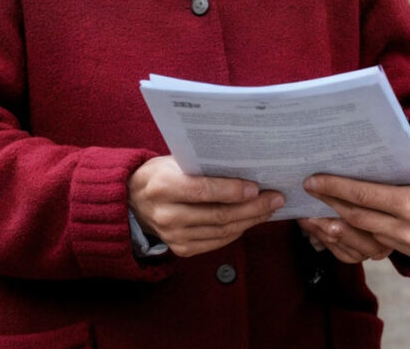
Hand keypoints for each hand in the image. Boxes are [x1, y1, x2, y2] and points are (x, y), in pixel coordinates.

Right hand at [128, 156, 283, 257]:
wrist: (132, 200)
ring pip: (221, 231)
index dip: (232, 191)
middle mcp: (167, 214)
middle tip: (276, 198)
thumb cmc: (161, 173)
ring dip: (250, 220)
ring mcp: (173, 236)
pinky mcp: (181, 249)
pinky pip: (216, 242)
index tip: (257, 187)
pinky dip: (237, 231)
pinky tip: (251, 220)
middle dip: (252, 207)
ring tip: (270, 208)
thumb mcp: (175, 160)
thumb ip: (203, 164)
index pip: (203, 191)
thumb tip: (245, 163)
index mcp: (163, 186)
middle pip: (218, 214)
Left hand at [304, 176, 409, 265]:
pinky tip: (350, 230)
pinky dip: (362, 238)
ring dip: (339, 227)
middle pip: (357, 218)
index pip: (363, 195)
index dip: (334, 187)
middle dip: (329, 204)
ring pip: (365, 237)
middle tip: (309, 193)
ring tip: (320, 216)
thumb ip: (405, 173)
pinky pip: (382, 248)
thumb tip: (375, 161)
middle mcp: (407, 229)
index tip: (313, 179)